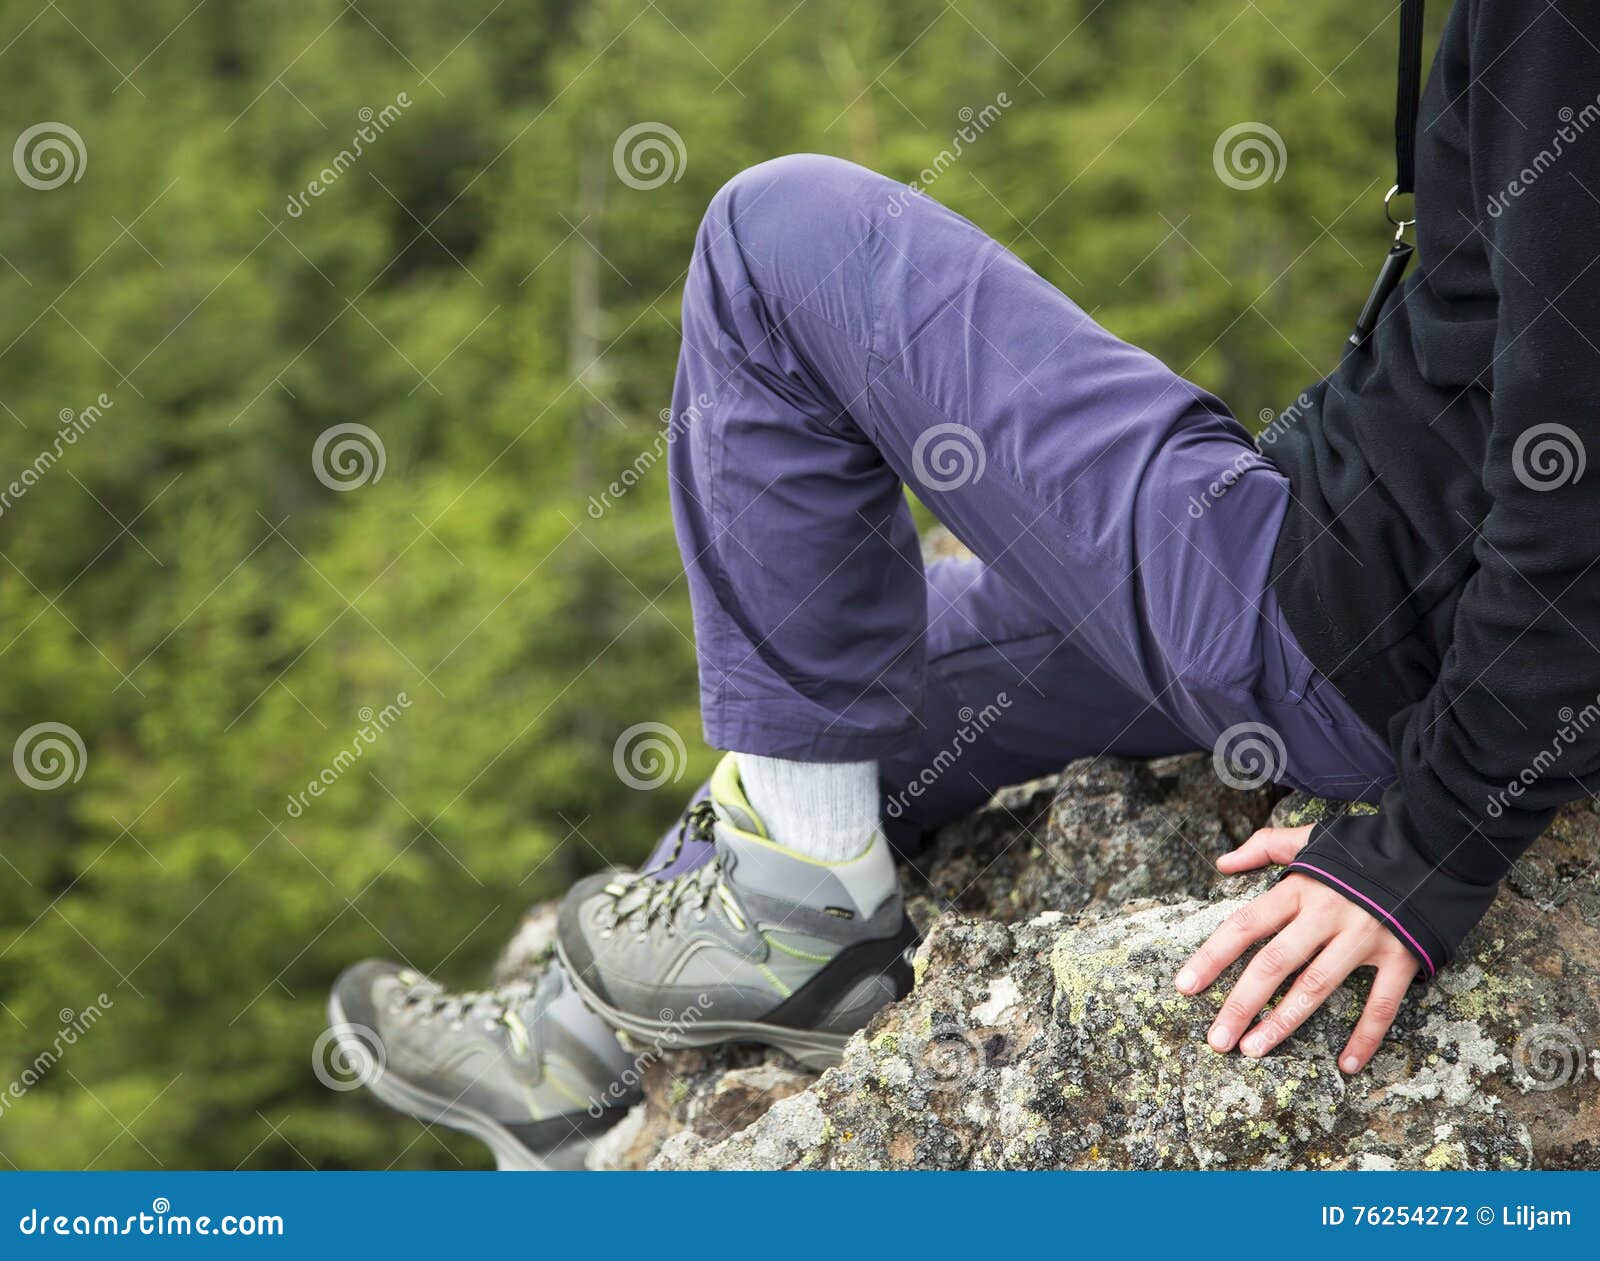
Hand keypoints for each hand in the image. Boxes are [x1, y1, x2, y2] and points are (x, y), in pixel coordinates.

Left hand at [1172, 824, 1417, 1073]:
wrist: (1435, 845)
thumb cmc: (1363, 848)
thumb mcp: (1310, 838)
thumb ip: (1263, 848)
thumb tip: (1221, 863)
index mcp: (1299, 887)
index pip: (1245, 925)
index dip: (1212, 956)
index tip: (1184, 987)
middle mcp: (1326, 913)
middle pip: (1274, 963)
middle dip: (1241, 1003)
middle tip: (1216, 1039)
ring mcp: (1365, 936)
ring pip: (1317, 986)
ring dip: (1284, 1022)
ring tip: (1254, 1050)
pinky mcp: (1402, 955)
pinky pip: (1382, 1004)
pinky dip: (1365, 1036)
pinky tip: (1346, 1065)